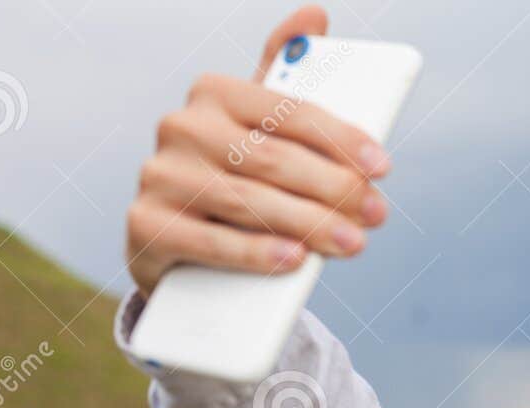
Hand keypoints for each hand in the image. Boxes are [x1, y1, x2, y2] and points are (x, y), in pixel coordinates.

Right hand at [124, 6, 391, 294]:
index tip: (383, 167)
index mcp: (214, 92)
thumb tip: (315, 13)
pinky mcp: (146, 224)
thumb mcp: (260, 129)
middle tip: (375, 213)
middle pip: (275, 160)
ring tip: (352, 243)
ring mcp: (160, 175)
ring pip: (250, 202)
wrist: (175, 241)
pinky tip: (295, 260)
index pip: (290, 112)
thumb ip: (287, 82)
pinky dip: (257, 252)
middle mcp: (182, 126)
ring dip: (310, 225)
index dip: (342, 139)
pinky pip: (211, 240)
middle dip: (335, 189)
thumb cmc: (235, 177)